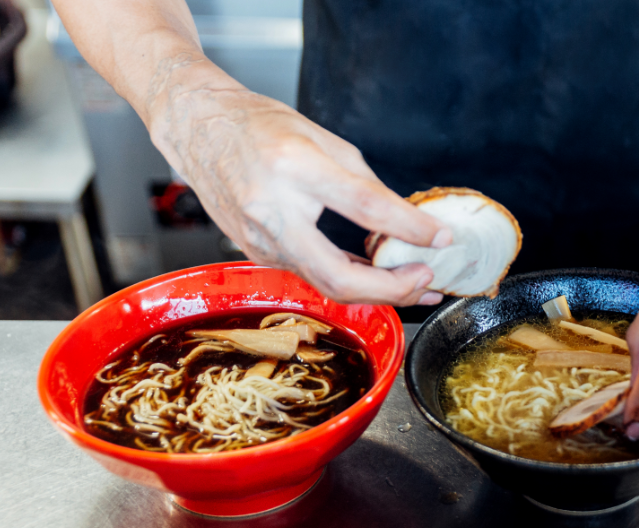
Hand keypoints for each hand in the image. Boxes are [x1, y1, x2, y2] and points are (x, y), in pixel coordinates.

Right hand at [152, 81, 450, 304]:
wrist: (197, 127)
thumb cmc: (258, 125)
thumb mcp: (323, 139)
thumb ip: (364, 184)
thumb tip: (403, 221)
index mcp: (296, 167)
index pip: (364, 206)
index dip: (408, 228)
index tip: (441, 239)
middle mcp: (272, 210)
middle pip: (337, 274)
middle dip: (390, 289)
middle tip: (426, 279)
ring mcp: (259, 239)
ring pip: (325, 284)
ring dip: (375, 291)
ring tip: (415, 283)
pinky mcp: (256, 253)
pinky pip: (310, 275)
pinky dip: (348, 280)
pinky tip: (376, 276)